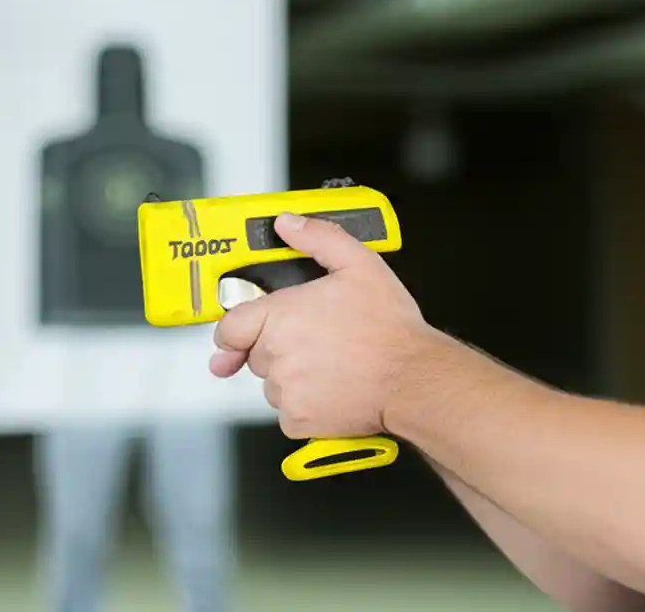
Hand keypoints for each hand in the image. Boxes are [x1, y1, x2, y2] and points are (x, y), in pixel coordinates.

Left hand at [210, 212, 435, 438]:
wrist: (413, 378)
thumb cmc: (389, 329)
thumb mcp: (360, 265)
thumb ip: (318, 237)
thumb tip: (289, 224)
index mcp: (281, 316)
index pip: (231, 327)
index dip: (235, 330)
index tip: (239, 335)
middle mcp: (276, 355)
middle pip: (256, 354)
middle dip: (279, 348)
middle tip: (317, 341)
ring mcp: (285, 392)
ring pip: (274, 385)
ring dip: (293, 377)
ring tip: (332, 364)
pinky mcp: (297, 421)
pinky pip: (289, 412)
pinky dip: (306, 406)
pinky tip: (334, 388)